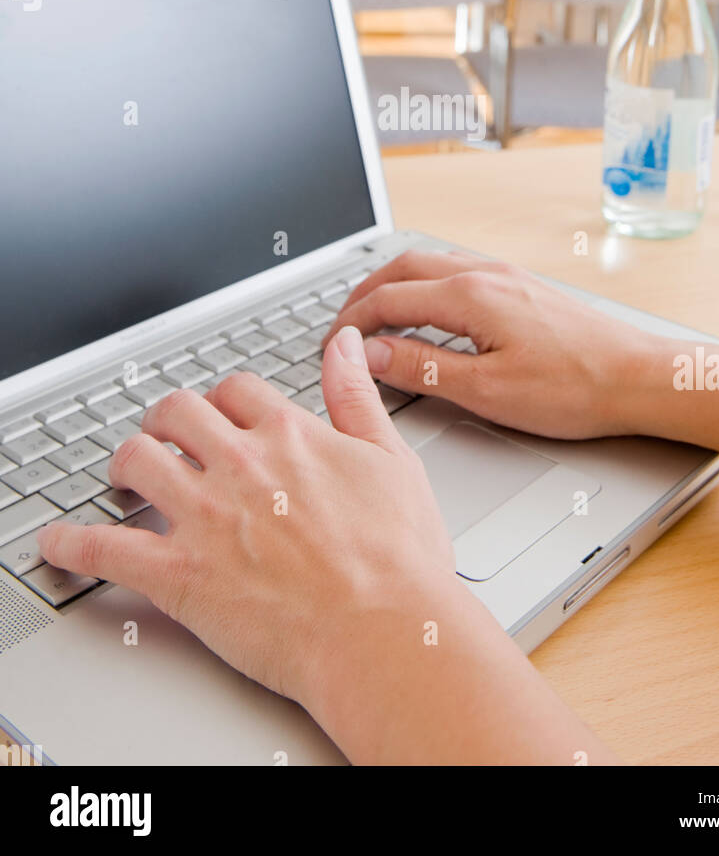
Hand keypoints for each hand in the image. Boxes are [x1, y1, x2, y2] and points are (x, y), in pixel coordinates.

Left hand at [37, 327, 454, 720]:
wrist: (383, 632)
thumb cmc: (399, 560)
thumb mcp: (391, 458)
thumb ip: (356, 395)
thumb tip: (343, 343)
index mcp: (290, 435)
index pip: (236, 391)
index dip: (225, 400)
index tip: (224, 415)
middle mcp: (241, 464)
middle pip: (178, 412)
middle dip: (165, 419)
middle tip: (164, 435)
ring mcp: (205, 516)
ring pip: (137, 461)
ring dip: (124, 464)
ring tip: (123, 477)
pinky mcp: (179, 574)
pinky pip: (107, 548)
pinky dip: (75, 543)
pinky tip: (62, 543)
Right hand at [325, 251, 664, 440]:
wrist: (640, 377)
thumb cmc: (575, 389)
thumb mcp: (488, 391)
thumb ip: (422, 368)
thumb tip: (373, 354)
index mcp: (470, 296)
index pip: (388, 298)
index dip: (351, 323)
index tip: (331, 347)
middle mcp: (485, 274)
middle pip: (403, 267)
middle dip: (363, 294)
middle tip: (340, 326)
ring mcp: (506, 276)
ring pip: (430, 263)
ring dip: (392, 283)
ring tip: (373, 313)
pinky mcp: (522, 286)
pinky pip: (456, 269)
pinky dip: (423, 283)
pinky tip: (427, 307)